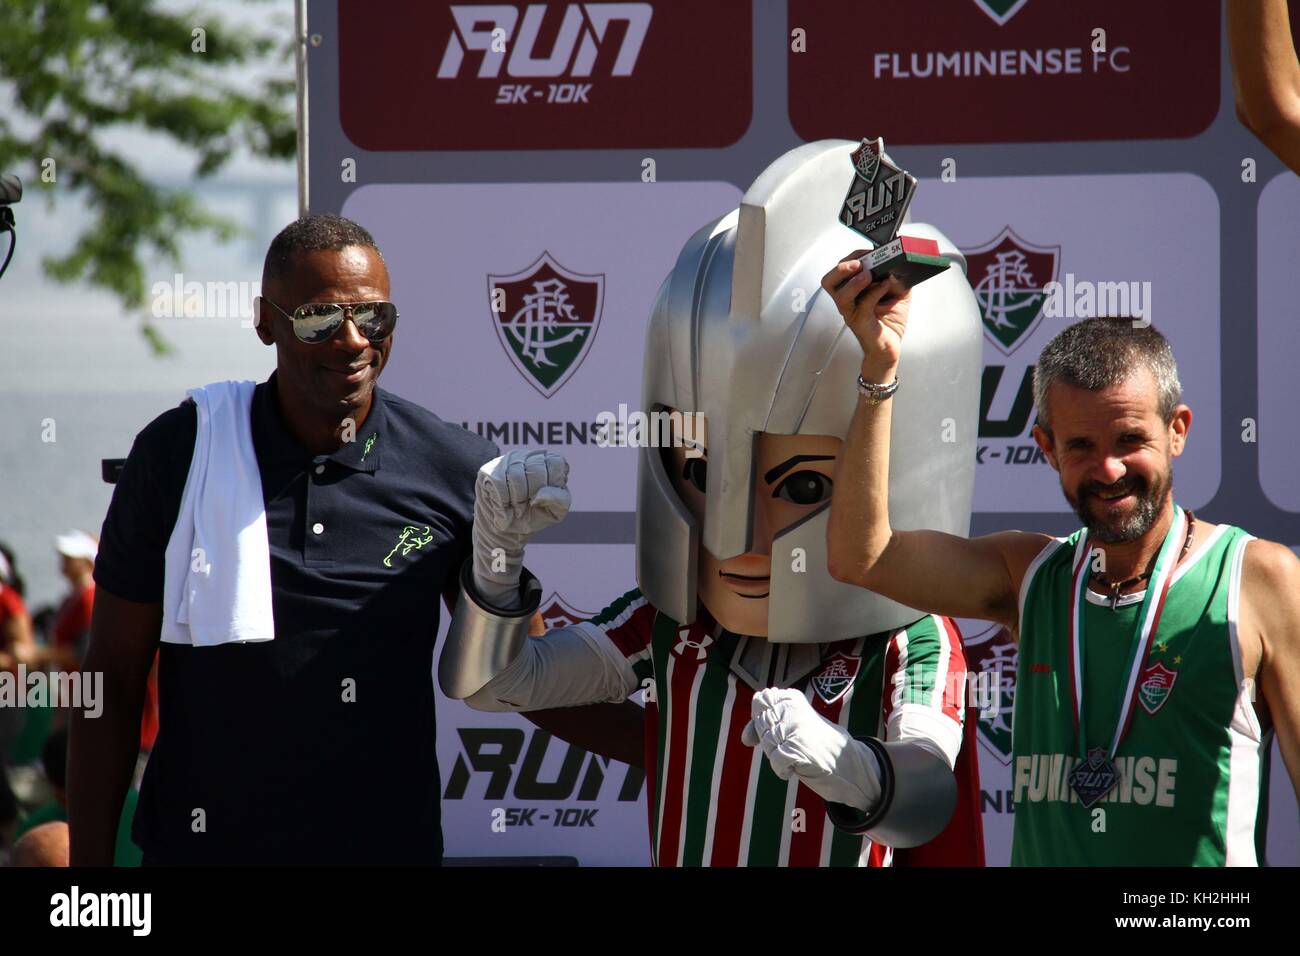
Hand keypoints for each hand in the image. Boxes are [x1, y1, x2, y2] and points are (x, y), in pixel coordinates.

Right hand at [476, 449, 570, 538]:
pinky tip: (503, 508)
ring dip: (516, 501)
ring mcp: (507, 460)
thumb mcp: (554, 512)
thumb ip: (559, 500)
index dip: (551, 484)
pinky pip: (498, 484)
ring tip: (515, 508)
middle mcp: (528, 455)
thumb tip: (541, 494)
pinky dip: (502, 504)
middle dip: (532, 494)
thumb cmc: (533, 516)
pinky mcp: (488, 470)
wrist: (505, 531)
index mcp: (549, 462)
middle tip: (528, 506)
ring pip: (516, 475)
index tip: (544, 497)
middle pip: (536, 469)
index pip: (556, 462)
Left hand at [741, 687, 881, 810]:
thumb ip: (771, 725)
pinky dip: (783, 770)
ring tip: (800, 755)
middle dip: (771, 741)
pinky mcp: (797, 750)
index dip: (763, 719)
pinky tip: (798, 768)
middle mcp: (793, 710)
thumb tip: (744, 738)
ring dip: (779, 756)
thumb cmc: (822, 746)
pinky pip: (775, 761)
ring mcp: (795, 729)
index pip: (760, 700)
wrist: (853, 767)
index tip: (782, 729)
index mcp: (793, 699)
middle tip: (795, 746)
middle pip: (761, 725)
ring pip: (767, 744)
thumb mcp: (797, 726)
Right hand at [820, 254, 910, 379]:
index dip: (854, 257)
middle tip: (857, 263)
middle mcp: (847, 302)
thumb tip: (899, 263)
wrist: (889, 348)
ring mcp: (851, 313)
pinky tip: (885, 285)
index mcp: (851, 291)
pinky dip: (875, 292)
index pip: (841, 270)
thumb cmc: (888, 322)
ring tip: (868, 274)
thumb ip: (896, 277)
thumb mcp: (897, 292)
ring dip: (854, 281)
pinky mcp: (861, 323)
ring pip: (841, 294)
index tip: (870, 251)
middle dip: (842, 268)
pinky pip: (863, 305)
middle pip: (829, 281)